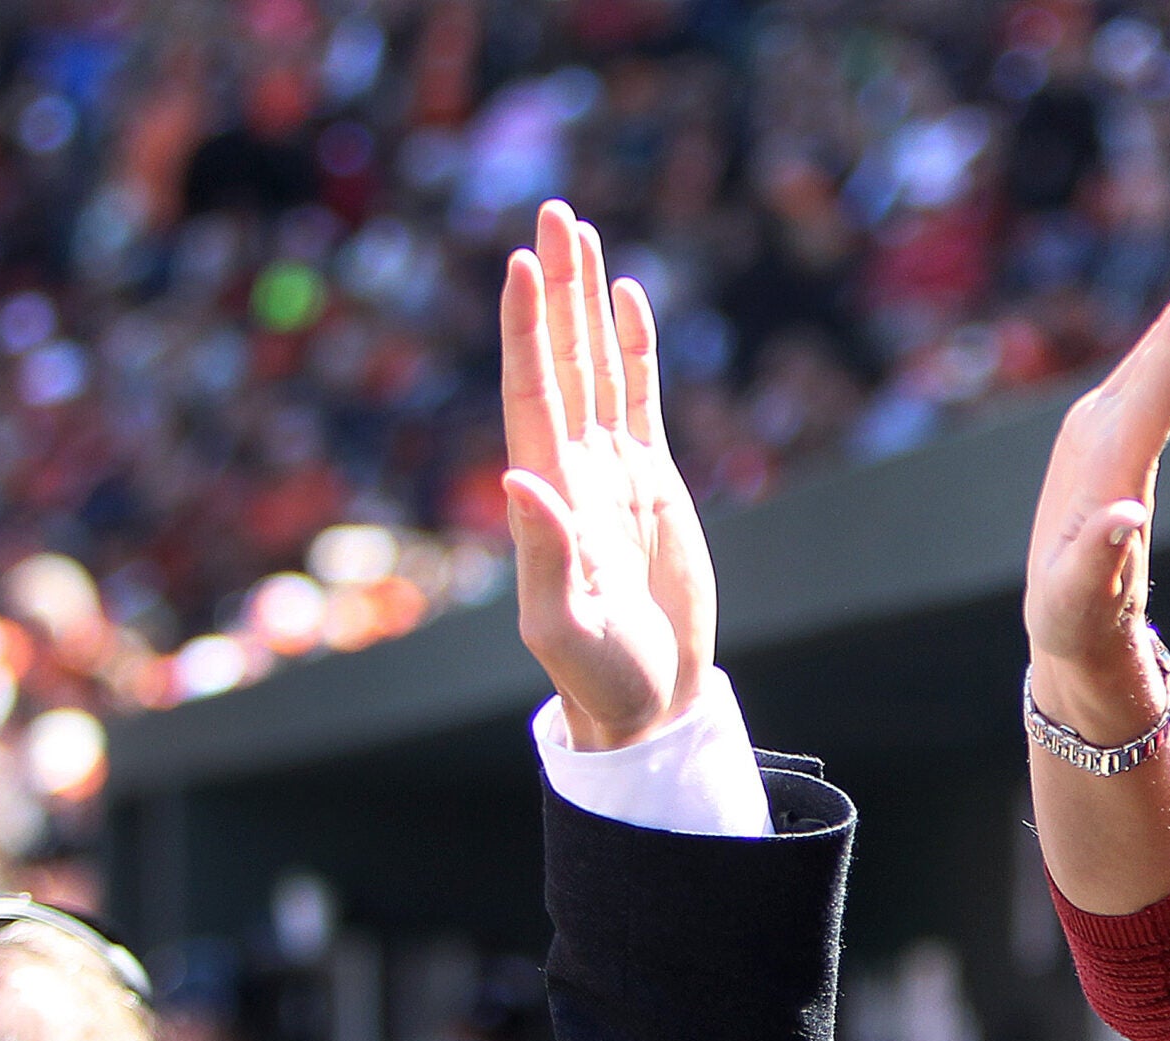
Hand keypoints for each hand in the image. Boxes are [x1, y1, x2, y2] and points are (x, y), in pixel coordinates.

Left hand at [500, 200, 717, 750]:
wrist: (646, 697)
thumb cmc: (599, 673)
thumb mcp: (565, 624)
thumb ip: (547, 554)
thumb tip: (521, 480)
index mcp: (546, 495)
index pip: (531, 393)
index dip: (524, 331)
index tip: (519, 266)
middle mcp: (571, 469)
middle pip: (560, 359)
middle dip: (554, 288)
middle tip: (553, 214)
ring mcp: (610, 470)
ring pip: (596, 365)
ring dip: (585, 302)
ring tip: (581, 232)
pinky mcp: (650, 480)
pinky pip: (638, 397)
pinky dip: (633, 347)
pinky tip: (626, 299)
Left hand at [1024, 253, 1169, 670]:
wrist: (1060, 614)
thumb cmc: (1073, 611)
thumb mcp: (1080, 594)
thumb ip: (1096, 557)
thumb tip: (1124, 517)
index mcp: (1100, 465)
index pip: (1148, 389)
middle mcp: (1095, 433)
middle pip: (1154, 356)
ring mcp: (1097, 428)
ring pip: (1156, 357)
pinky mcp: (1106, 433)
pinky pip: (1154, 375)